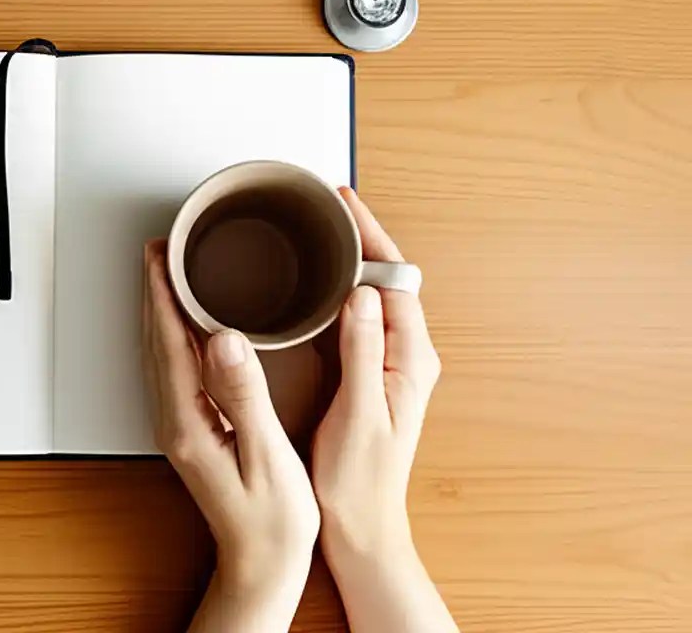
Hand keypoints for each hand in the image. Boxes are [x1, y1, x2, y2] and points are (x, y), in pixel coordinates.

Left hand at [143, 241, 318, 631]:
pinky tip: (192, 325)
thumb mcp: (267, 455)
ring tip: (169, 273)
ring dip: (162, 310)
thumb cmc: (272, 521)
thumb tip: (223, 338)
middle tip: (160, 247)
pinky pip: (176, 369)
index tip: (159, 254)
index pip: (167, 342)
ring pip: (162, 354)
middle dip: (154, 290)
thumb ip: (245, 395)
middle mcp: (175, 421)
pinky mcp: (193, 430)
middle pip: (156, 341)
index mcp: (189, 422)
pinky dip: (177, 335)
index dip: (161, 293)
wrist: (262, 564)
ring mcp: (181, 426)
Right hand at [312, 188, 456, 632]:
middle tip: (326, 204)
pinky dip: (343, 289)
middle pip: (389, 278)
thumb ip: (364, 351)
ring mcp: (391, 364)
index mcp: (411, 359)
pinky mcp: (372, 374)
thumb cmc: (359, 481)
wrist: (363, 527)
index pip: (396, 278)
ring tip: (322, 229)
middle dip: (361, 236)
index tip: (343, 205)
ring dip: (353, 260)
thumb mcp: (359, 412)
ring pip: (375, 294)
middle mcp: (408, 356)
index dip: (370, 236)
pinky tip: (320, 282)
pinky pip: (362, 316)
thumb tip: (364, 294)